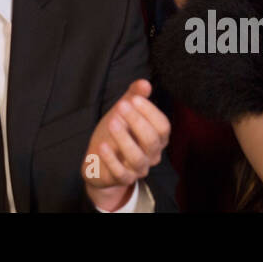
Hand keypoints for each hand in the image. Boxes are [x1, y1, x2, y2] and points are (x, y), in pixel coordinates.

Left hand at [83, 79, 169, 210]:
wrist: (99, 162)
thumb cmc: (116, 134)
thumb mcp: (123, 112)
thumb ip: (134, 97)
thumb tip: (144, 83)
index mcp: (156, 138)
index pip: (163, 126)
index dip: (150, 112)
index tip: (134, 98)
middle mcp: (151, 155)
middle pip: (152, 140)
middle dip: (137, 121)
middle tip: (122, 105)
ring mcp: (137, 169)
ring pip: (137, 158)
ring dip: (124, 139)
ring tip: (112, 121)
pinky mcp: (121, 179)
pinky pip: (120, 173)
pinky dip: (111, 160)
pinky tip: (102, 145)